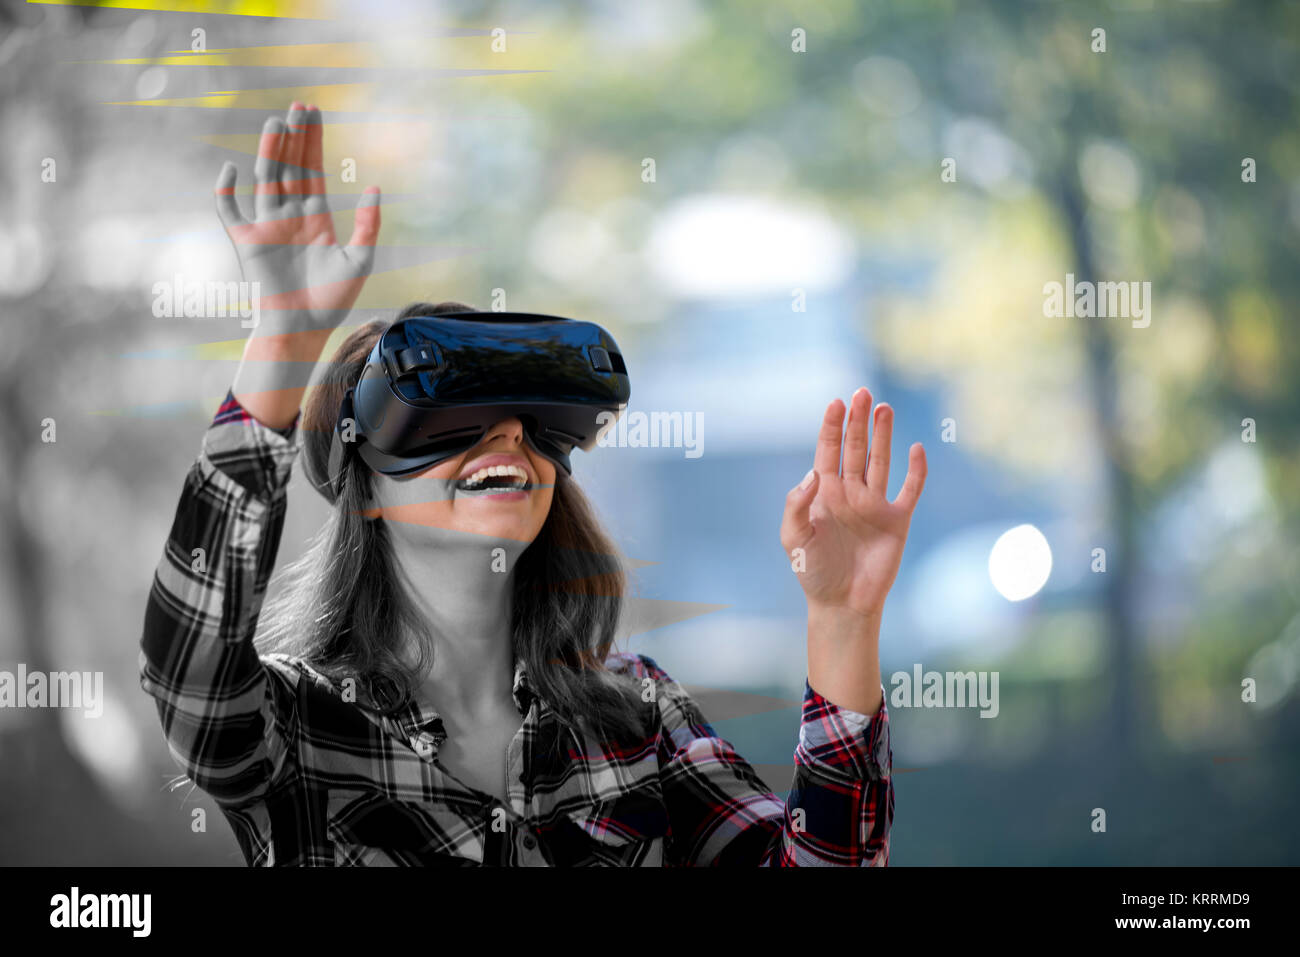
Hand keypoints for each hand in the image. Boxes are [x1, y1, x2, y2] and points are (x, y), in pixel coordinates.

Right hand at [214, 100, 380, 332]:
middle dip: (295, 137)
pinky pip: (230, 211)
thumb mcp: (360, 259)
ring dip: (271, 151)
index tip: (314, 113)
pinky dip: (226, 191)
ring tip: (278, 123)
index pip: (312, 170)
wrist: (304, 327)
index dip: (313, 142)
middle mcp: (290, 216)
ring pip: (266, 178)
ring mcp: (267, 226)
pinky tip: (231, 169)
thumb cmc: (333, 300)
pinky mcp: (247, 241)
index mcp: (316, 218)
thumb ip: (367, 224)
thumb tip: (374, 188)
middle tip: (300, 106)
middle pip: (290, 166)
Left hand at [781, 387, 926, 619]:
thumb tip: (813, 473)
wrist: (841, 604)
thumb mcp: (793, 537)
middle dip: (857, 421)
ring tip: (883, 408)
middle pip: (855, 448)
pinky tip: (916, 448)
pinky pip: (910, 490)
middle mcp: (849, 493)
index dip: (831, 426)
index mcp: (823, 493)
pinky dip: (916, 470)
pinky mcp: (896, 520)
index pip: (827, 450)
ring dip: (882, 435)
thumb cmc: (812, 571)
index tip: (836, 402)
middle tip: (862, 392)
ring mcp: (874, 504)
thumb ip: (797, 504)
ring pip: (880, 461)